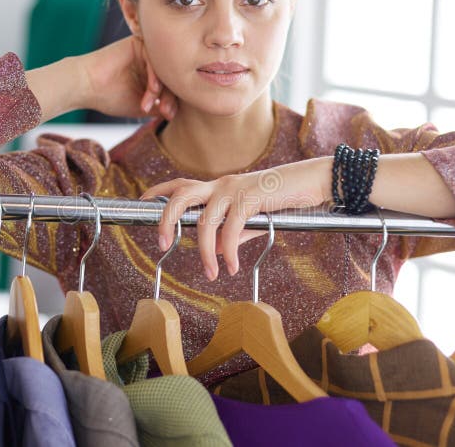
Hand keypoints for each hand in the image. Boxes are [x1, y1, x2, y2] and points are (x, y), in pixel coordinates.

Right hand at [81, 35, 177, 120]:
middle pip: (171, 77)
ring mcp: (145, 51)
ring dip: (160, 91)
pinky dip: (154, 77)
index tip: (168, 116)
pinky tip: (150, 91)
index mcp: (151, 73)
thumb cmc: (109, 97)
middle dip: (169, 98)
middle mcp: (150, 60)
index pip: (171, 85)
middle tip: (165, 113)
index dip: (173, 102)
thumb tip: (179, 112)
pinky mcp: (138, 43)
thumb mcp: (141, 106)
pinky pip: (154, 60)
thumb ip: (160, 106)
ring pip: (164, 70)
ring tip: (149, 105)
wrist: (85, 87)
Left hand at [139, 157, 333, 280]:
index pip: (180, 184)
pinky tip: (233, 266)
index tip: (141, 203)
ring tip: (211, 273)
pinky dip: (229, 251)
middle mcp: (221, 183)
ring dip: (204, 251)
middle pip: (180, 195)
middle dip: (166, 219)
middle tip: (163, 244)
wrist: (313, 181)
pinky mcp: (251, 197)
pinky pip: (231, 228)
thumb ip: (233, 232)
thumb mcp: (253, 218)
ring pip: (205, 220)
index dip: (157, 192)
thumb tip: (219, 251)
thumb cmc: (283, 199)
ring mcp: (235, 189)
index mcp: (218, 186)